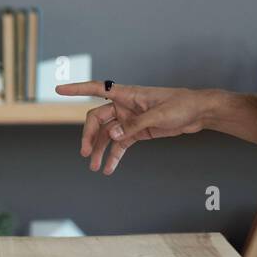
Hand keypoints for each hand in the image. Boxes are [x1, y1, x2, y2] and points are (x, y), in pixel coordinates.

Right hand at [56, 80, 210, 174]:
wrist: (198, 113)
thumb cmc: (180, 106)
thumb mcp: (158, 116)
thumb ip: (134, 125)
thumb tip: (112, 135)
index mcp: (127, 94)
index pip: (97, 88)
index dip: (77, 88)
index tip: (58, 89)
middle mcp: (124, 106)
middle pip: (97, 118)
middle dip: (89, 135)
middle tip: (85, 153)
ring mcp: (129, 119)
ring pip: (107, 135)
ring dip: (99, 149)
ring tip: (94, 167)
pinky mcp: (137, 132)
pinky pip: (120, 144)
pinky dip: (113, 156)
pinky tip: (108, 168)